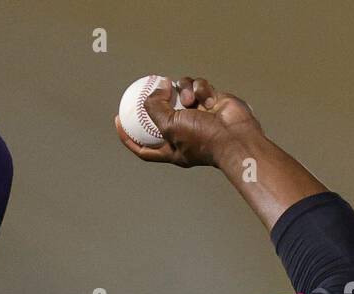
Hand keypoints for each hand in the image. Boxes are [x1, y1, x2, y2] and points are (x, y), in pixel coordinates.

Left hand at [114, 76, 262, 167]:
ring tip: (189, 99)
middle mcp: (184, 132)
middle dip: (157, 100)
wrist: (236, 136)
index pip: (143, 146)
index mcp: (171, 148)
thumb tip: (154, 88)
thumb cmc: (202, 137)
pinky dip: (201, 89)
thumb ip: (154, 107)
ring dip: (183, 91)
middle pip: (162, 112)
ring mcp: (199, 115)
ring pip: (180, 91)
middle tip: (151, 87)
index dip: (127, 136)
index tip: (117, 120)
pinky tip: (209, 98)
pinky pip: (198, 86)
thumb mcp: (169, 125)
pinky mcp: (212, 100)